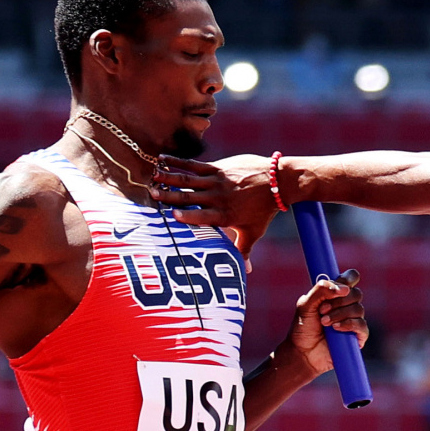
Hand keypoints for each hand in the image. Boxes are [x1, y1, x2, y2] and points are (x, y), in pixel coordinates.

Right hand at [151, 154, 276, 263]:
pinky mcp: (218, 168)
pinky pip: (195, 165)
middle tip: (152, 193)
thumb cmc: (263, 210)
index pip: (203, 217)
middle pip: (191, 197)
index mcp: (224, 216)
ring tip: (153, 176)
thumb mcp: (253, 232)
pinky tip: (163, 158)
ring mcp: (218, 182)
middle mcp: (219, 198)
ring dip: (170, 177)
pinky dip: (178, 161)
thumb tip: (245, 272)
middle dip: (171, 195)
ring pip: (189, 180)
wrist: (277, 182)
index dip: (188, 216)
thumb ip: (243, 251)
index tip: (172, 215)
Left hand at [280, 269, 367, 375]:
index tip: (340, 286)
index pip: (351, 278)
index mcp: (336, 294)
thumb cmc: (303, 328)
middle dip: (339, 301)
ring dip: (340, 314)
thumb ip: (320, 290)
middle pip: (356, 293)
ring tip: (324, 322)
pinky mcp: (357, 336)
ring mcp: (353, 320)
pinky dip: (349, 324)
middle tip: (322, 310)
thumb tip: (343, 289)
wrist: (302, 352)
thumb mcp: (305, 304)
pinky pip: (362, 326)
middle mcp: (347, 305)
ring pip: (359, 309)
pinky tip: (336, 329)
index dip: (349, 278)